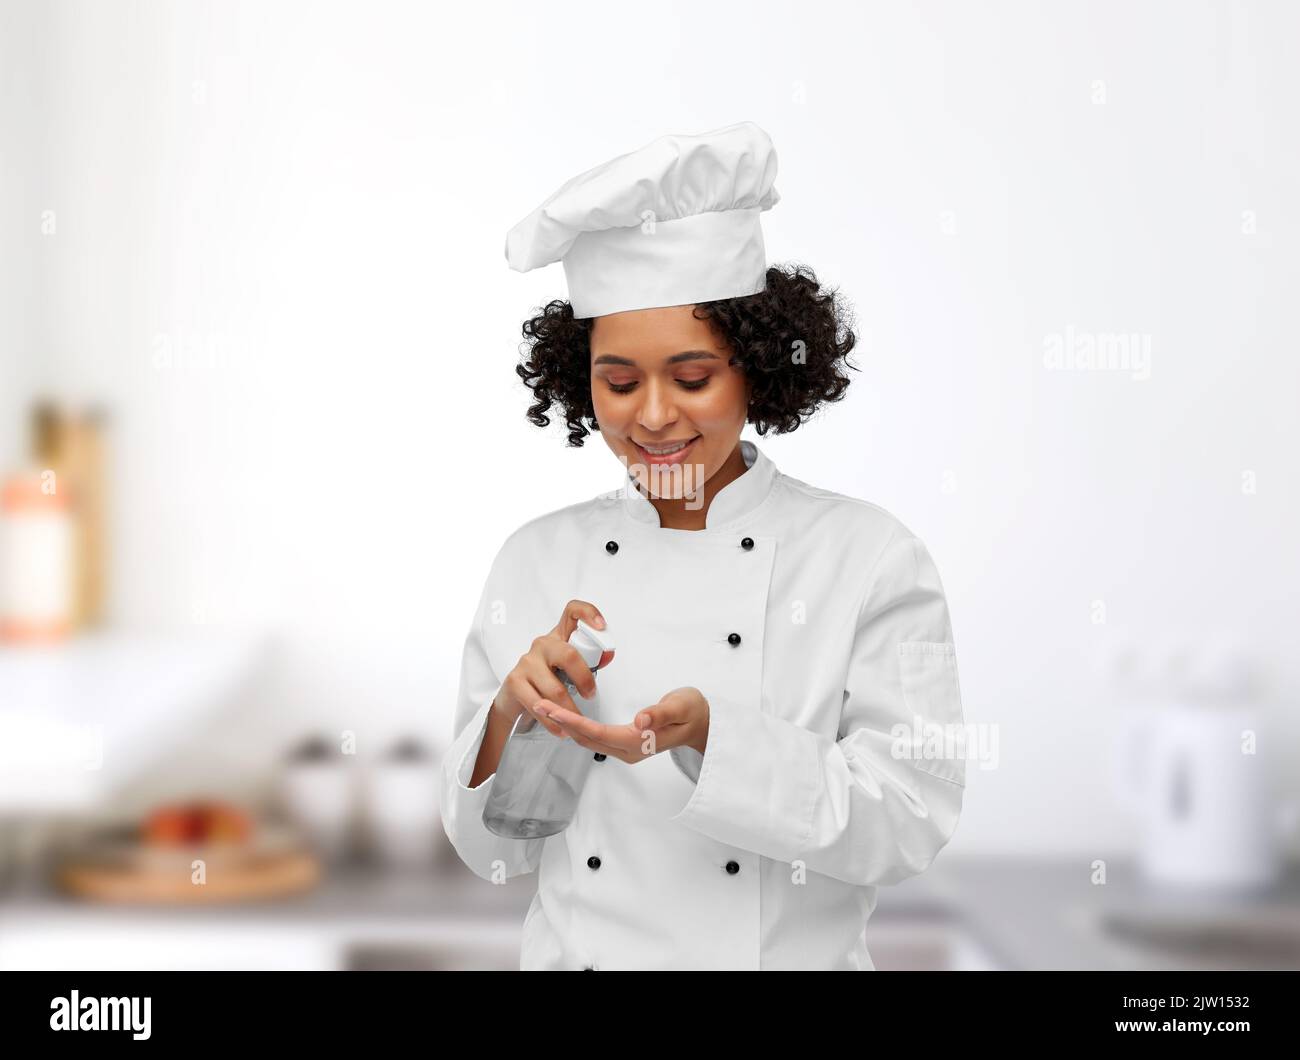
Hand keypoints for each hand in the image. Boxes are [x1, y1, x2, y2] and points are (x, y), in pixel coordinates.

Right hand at [492, 599, 606, 736]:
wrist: (513, 699)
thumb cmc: (547, 680)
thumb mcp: (569, 669)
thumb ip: (590, 661)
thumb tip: (609, 655)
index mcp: (559, 637)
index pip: (572, 612)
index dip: (589, 613)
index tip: (602, 627)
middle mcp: (542, 645)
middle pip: (568, 655)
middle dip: (584, 679)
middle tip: (591, 696)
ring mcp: (526, 662)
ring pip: (555, 688)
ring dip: (570, 710)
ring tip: (578, 722)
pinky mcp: (515, 682)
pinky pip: (539, 705)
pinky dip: (553, 721)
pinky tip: (561, 730)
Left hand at [544, 686, 709, 763]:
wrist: (702, 724)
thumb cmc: (692, 711)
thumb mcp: (681, 705)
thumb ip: (660, 713)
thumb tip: (640, 720)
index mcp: (639, 741)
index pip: (599, 733)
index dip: (574, 722)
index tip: (553, 710)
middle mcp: (628, 750)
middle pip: (587, 738)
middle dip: (561, 723)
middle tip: (537, 704)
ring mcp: (626, 749)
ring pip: (588, 740)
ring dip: (565, 725)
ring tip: (543, 709)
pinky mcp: (625, 743)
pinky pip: (595, 738)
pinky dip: (576, 727)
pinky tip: (565, 717)